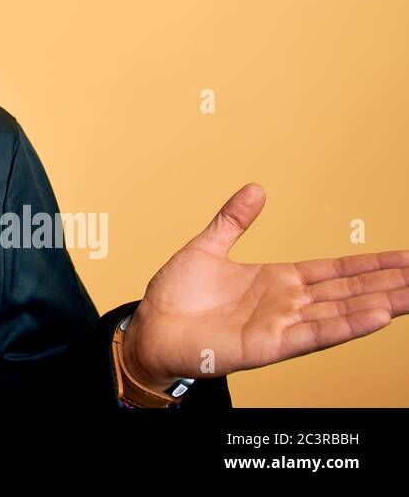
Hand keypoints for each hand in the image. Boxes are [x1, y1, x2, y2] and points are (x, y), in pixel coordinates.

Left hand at [123, 183, 408, 388]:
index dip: (371, 265)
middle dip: (389, 283)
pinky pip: (314, 335)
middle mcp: (287, 304)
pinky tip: (377, 316)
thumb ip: (234, 220)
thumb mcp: (207, 247)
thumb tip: (256, 188)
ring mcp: (281, 326)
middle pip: (350, 291)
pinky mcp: (268, 346)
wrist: (150, 328)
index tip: (406, 258)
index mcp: (278, 280)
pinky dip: (346, 326)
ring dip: (380, 304)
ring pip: (342, 313)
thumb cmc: (176, 296)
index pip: (336, 271)